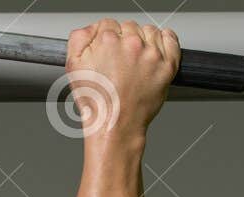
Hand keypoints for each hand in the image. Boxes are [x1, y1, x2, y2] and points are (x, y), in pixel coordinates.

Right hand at [65, 20, 179, 139]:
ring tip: (134, 60)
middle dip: (123, 39)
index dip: (105, 36)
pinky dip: (165, 40)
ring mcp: (152, 53)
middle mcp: (131, 44)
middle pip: (129, 26)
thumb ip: (79, 39)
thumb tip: (91, 28)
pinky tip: (154, 51)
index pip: (108, 24)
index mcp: (108, 41)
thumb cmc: (96, 102)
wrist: (114, 125)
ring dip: (143, 40)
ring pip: (149, 31)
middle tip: (119, 60)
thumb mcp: (72, 68)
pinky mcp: (167, 64)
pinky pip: (171, 39)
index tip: (107, 49)